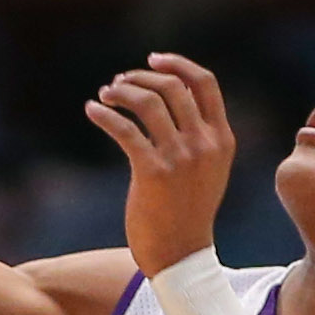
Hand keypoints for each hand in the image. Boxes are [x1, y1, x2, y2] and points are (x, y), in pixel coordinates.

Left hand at [88, 53, 237, 274]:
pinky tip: (92, 111)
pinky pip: (124, 128)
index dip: (177, 64)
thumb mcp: (207, 169)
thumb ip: (198, 134)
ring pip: (147, 101)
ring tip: (105, 96)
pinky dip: (103, 114)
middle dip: (140, 76)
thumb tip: (169, 96)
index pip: (205, 83)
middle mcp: (205, 144)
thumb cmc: (188, 210)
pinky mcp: (153, 171)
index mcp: (222, 139)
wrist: (181, 256)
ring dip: (120, 92)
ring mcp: (181, 157)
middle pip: (172, 86)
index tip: (152, 58)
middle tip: (118, 83)